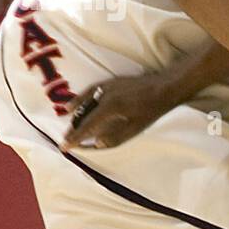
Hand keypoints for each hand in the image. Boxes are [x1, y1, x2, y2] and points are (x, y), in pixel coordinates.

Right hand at [62, 72, 180, 148]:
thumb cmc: (152, 110)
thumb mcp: (135, 128)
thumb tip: (96, 144)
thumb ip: (114, 137)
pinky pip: (89, 91)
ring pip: (84, 102)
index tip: (64, 147)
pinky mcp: (110, 82)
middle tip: (66, 139)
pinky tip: (74, 105)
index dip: (75, 138)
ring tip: (68, 125)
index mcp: (110, 108)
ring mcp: (106, 86)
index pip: (87, 126)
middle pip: (83, 114)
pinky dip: (80, 99)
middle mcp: (104, 95)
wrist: (164, 87)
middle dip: (74, 128)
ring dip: (75, 115)